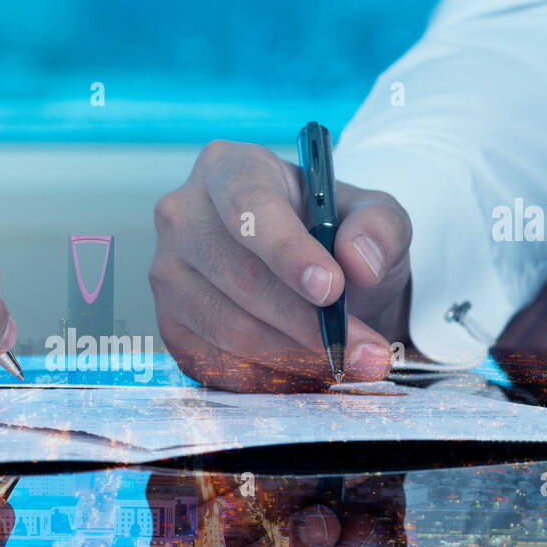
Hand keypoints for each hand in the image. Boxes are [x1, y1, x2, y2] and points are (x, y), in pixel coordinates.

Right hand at [149, 140, 410, 390]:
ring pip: (228, 328)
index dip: (287, 252)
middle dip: (308, 323)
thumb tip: (359, 262)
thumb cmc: (332, 235)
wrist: (304, 274)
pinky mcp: (169, 324)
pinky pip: (213, 363)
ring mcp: (167, 273)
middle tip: (364, 351)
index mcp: (227, 168)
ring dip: (294, 358)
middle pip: (240, 278)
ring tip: (346, 365)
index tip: (332, 290)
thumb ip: (378, 228)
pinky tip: (306, 374)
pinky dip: (266, 378)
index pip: (247, 207)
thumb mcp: (373, 217)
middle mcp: (183, 216)